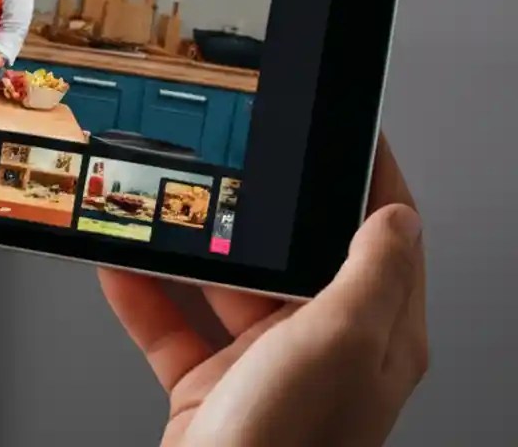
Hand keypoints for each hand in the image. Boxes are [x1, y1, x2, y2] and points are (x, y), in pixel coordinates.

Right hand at [99, 135, 425, 446]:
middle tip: (234, 161)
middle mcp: (322, 349)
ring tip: (161, 211)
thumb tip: (395, 213)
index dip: (370, 177)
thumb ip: (368, 274)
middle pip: (293, 255)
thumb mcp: (338, 343)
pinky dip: (143, 296)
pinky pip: (172, 326)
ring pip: (224, 287)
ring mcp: (263, 367)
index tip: (349, 130)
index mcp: (374, 335)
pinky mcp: (210, 386)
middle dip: (259, 210)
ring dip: (188, 251)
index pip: (385, 237)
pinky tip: (121, 267)